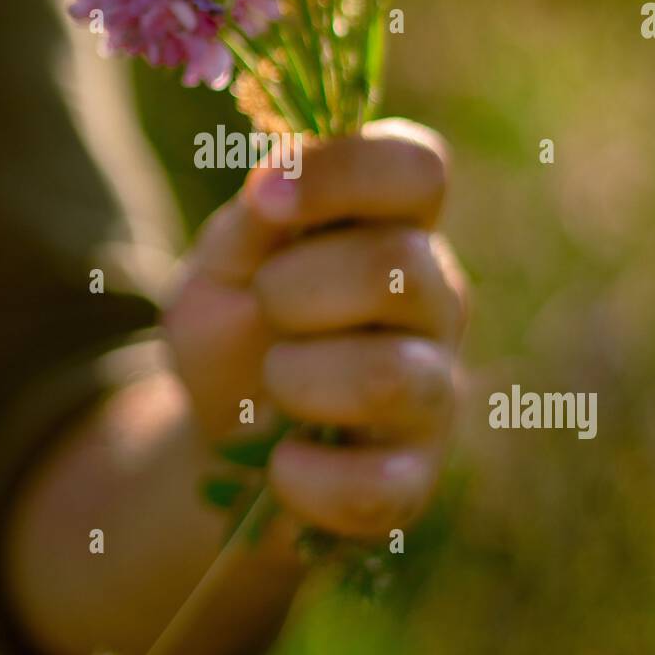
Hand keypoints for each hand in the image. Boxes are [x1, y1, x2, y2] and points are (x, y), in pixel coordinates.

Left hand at [165, 119, 467, 541]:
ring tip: (273, 381)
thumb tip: (280, 178)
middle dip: (296, 287)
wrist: (219, 434)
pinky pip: (375, 487)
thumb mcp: (222, 262)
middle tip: (263, 304)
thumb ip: (254, 222)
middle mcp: (436, 301)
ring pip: (391, 377)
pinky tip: (281, 461)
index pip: (419, 168)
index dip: (345, 172)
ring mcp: (434, 391)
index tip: (266, 200)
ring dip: (300, 377)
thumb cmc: (235, 324)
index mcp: (395, 226)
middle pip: (399, 266)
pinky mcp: (412, 480)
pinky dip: (305, 476)